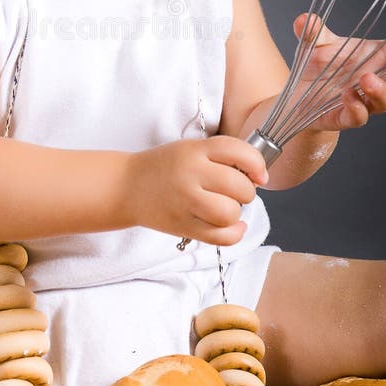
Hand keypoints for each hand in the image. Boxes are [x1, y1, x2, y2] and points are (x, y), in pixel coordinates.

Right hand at [127, 136, 267, 245]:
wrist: (126, 186)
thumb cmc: (164, 166)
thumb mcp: (191, 149)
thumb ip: (222, 156)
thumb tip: (259, 176)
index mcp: (194, 150)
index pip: (238, 152)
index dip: (257, 164)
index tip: (259, 174)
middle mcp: (190, 174)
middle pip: (239, 186)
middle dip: (246, 191)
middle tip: (235, 191)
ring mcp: (186, 202)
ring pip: (230, 213)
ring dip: (236, 212)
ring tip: (226, 206)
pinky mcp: (183, 227)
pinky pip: (220, 237)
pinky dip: (234, 233)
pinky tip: (232, 226)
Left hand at [292, 13, 385, 131]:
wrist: (297, 99)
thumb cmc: (319, 68)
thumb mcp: (314, 45)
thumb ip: (312, 32)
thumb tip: (304, 19)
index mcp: (376, 59)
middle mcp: (375, 82)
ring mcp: (362, 101)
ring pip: (384, 102)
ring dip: (380, 91)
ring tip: (368, 78)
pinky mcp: (343, 118)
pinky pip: (357, 117)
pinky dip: (356, 107)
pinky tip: (349, 95)